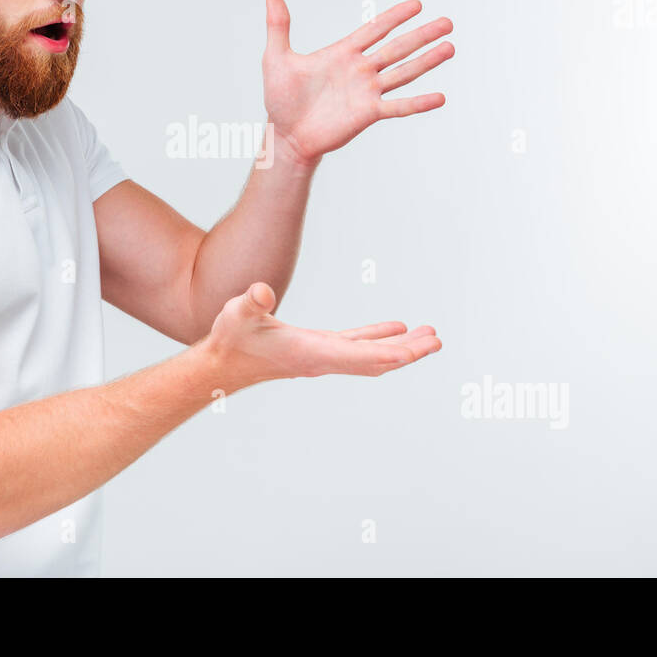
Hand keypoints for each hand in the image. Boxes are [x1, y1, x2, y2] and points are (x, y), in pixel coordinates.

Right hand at [203, 282, 441, 383]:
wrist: (219, 365)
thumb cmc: (229, 339)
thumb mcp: (237, 314)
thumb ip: (250, 302)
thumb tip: (261, 291)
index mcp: (313, 353)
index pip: (363, 357)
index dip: (393, 353)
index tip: (420, 349)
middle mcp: (324, 360)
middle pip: (377, 360)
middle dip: (409, 352)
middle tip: (437, 340)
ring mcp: (324, 356)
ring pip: (372, 355)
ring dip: (402, 347)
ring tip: (429, 336)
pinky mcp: (319, 349)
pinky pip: (358, 346)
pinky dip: (379, 338)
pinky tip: (396, 328)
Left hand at [262, 0, 454, 165]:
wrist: (286, 135)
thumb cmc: (281, 99)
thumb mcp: (277, 59)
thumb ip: (278, 28)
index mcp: (343, 53)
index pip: (375, 29)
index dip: (395, 16)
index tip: (417, 4)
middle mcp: (361, 70)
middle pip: (398, 48)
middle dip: (422, 34)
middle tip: (448, 21)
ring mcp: (367, 92)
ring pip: (403, 72)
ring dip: (427, 61)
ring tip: (450, 47)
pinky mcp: (368, 114)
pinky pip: (398, 107)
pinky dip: (418, 103)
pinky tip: (440, 98)